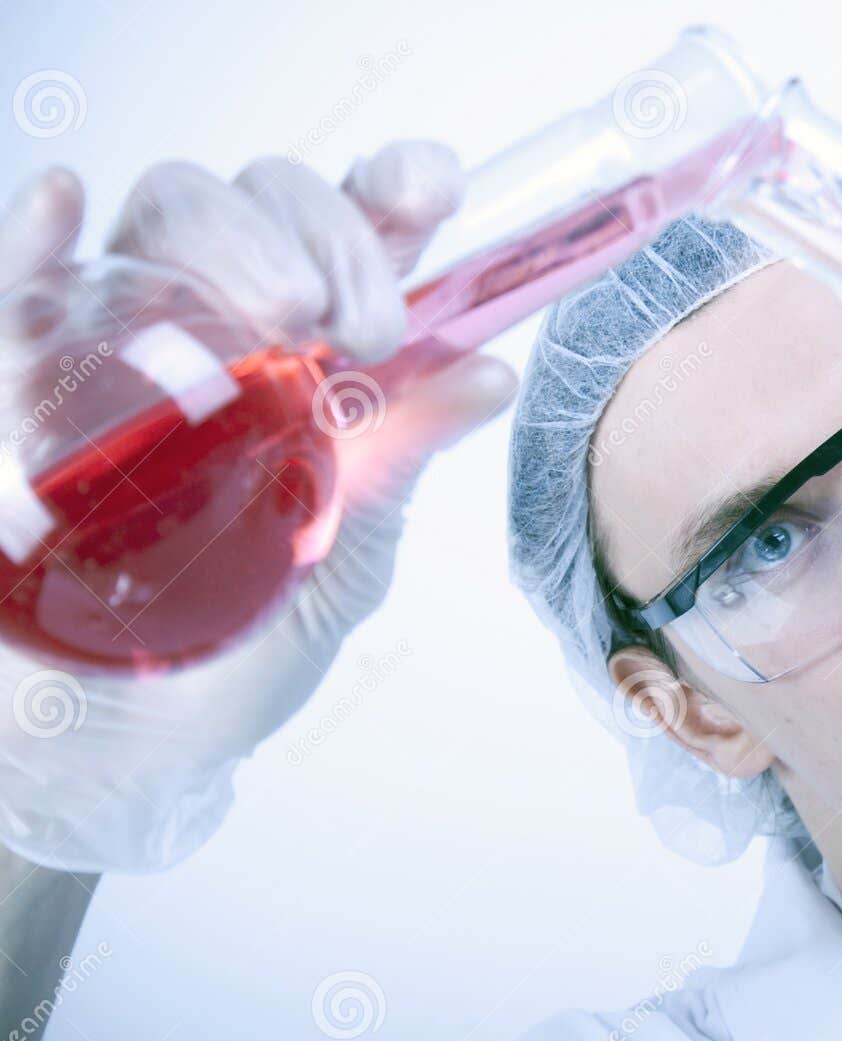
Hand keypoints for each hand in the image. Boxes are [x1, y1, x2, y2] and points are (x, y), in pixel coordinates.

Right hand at [0, 144, 516, 871]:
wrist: (131, 743)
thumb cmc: (242, 647)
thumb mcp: (343, 558)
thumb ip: (399, 462)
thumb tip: (490, 373)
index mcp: (309, 359)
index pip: (349, 234)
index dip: (390, 192)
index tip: (430, 193)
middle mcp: (220, 330)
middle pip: (262, 203)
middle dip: (326, 231)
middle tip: (361, 324)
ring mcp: (119, 346)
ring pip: (162, 217)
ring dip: (229, 234)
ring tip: (285, 313)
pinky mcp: (24, 387)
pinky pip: (16, 293)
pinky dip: (36, 243)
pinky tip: (66, 207)